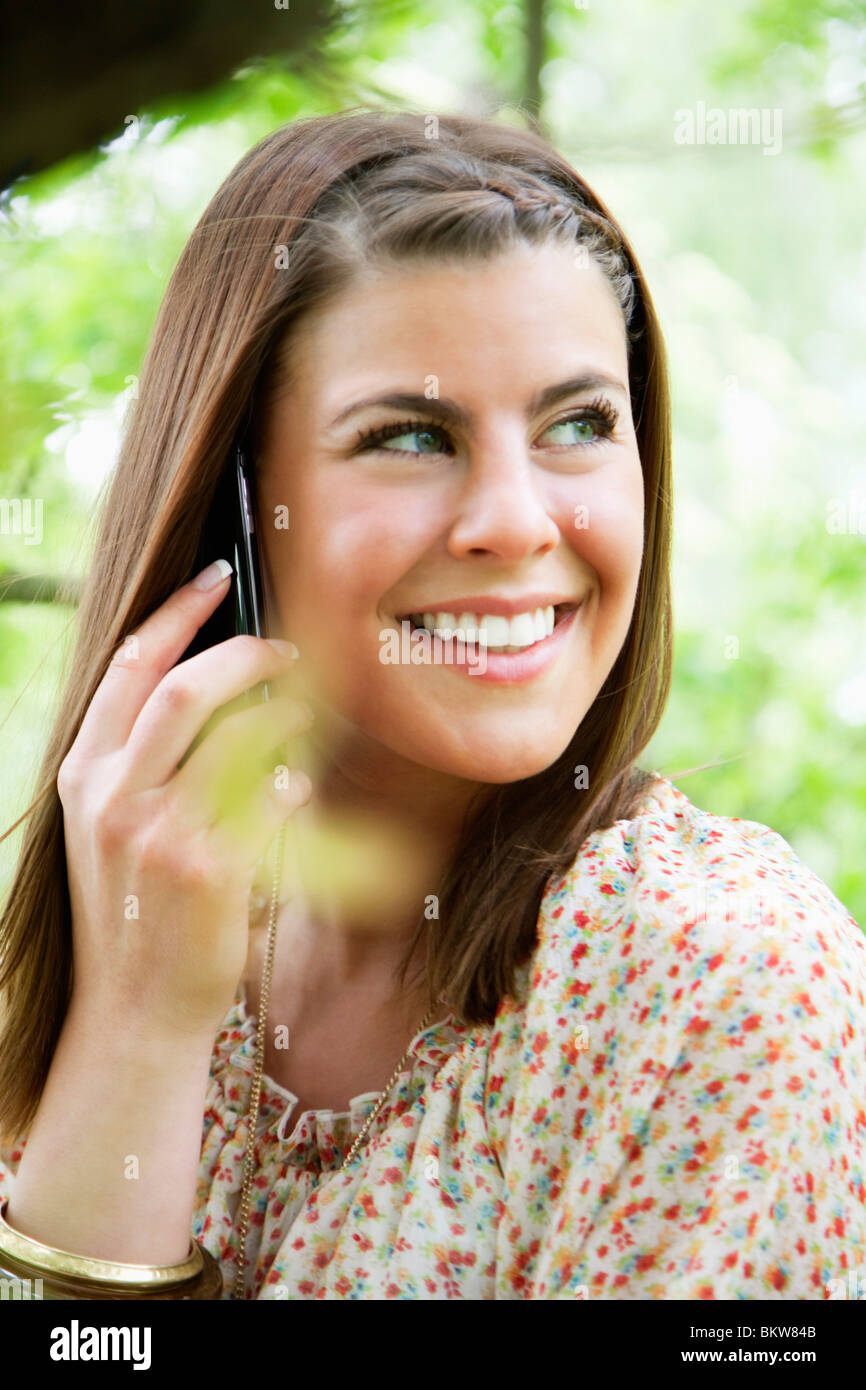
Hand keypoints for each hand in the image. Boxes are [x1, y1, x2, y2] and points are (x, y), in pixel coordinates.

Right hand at [56, 559, 312, 1041]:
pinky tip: (295, 786)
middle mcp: (112, 797)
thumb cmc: (135, 911)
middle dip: (244, 652)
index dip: (179, 610)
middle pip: (184, 685)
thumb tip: (214, 684)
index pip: (131, 664)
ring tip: (299, 719)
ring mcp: (158, 834)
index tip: (218, 576)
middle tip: (285, 648)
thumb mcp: (109, 829)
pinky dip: (292, 778)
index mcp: (83, 774)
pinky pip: (271, 796)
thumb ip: (142, 761)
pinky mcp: (209, 871)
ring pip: (235, 734)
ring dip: (282, 714)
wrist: (135, 1010)